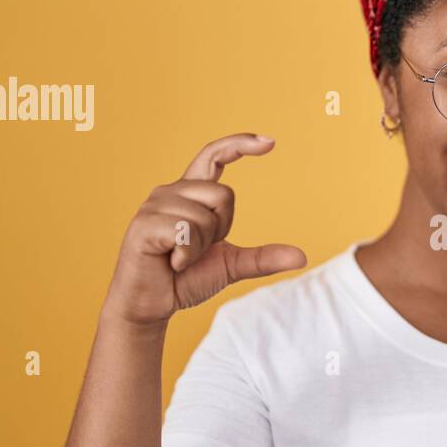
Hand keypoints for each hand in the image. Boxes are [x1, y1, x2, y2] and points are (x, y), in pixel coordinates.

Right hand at [101, 133, 306, 327]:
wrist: (150, 305)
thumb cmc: (185, 279)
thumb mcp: (231, 265)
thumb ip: (262, 257)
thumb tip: (302, 257)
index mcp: (190, 194)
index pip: (214, 156)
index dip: (239, 144)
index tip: (270, 142)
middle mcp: (171, 191)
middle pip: (224, 195)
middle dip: (221, 230)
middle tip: (195, 250)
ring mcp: (154, 206)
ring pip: (205, 218)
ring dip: (200, 249)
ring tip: (179, 258)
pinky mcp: (144, 224)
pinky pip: (184, 232)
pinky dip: (186, 256)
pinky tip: (171, 263)